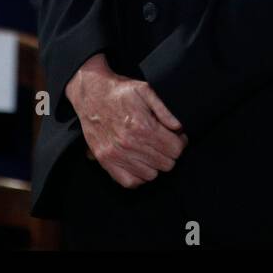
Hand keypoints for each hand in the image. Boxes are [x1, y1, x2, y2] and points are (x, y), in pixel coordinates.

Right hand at [65, 53, 186, 188]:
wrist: (91, 93)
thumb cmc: (120, 91)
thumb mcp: (146, 90)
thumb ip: (165, 111)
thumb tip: (178, 128)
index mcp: (143, 126)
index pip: (175, 149)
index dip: (181, 143)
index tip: (178, 137)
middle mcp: (130, 144)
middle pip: (166, 163)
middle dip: (171, 153)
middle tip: (166, 143)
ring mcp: (116, 155)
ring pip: (150, 175)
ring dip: (156, 165)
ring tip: (153, 151)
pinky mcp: (105, 161)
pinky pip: (129, 182)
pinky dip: (139, 177)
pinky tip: (141, 164)